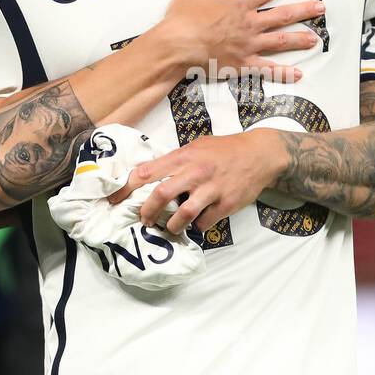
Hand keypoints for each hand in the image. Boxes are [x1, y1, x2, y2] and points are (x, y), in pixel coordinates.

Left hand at [110, 129, 283, 233]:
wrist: (260, 154)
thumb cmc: (225, 149)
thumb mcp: (197, 146)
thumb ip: (175, 160)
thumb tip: (148, 174)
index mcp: (184, 156)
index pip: (147, 172)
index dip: (127, 188)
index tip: (114, 200)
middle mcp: (195, 172)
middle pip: (161, 194)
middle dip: (147, 212)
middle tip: (144, 220)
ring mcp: (212, 189)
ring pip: (183, 213)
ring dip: (172, 226)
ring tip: (170, 228)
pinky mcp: (227, 203)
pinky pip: (205, 222)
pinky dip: (198, 226)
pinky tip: (197, 224)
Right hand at [148, 0, 324, 81]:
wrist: (176, 44)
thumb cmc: (183, 16)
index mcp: (239, 4)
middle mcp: (249, 23)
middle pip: (282, 15)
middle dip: (304, 10)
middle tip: (321, 8)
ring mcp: (248, 45)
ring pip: (280, 40)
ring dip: (299, 39)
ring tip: (315, 39)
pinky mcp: (242, 64)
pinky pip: (267, 69)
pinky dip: (283, 72)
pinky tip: (299, 73)